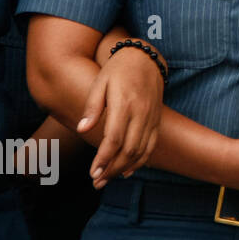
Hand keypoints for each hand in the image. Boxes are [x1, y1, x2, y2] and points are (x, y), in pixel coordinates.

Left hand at [79, 44, 163, 186]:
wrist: (146, 57)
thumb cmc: (118, 69)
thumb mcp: (100, 82)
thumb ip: (92, 106)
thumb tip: (82, 129)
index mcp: (125, 104)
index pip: (114, 138)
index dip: (103, 158)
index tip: (92, 172)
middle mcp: (141, 113)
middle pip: (129, 149)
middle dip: (112, 169)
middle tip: (97, 182)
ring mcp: (152, 117)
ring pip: (142, 150)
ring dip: (125, 168)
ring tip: (108, 179)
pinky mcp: (157, 119)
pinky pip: (152, 145)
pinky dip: (141, 160)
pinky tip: (128, 170)